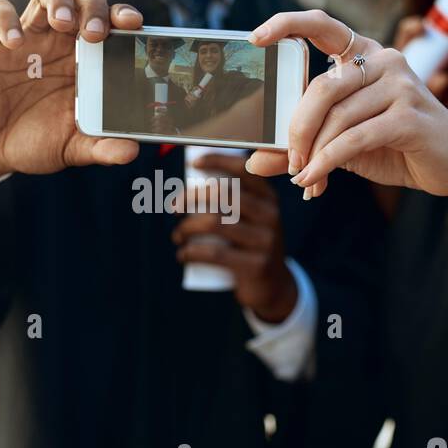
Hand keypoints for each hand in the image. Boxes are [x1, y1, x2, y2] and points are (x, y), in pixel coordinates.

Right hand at [0, 0, 142, 181]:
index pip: (112, 22)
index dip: (124, 15)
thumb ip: (100, 148)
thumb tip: (130, 152)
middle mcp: (62, 40)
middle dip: (93, 5)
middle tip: (94, 33)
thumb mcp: (71, 148)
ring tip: (62, 22)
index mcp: (88, 59)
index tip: (133, 24)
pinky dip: (7, 20)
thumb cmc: (34, 140)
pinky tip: (14, 43)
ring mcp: (29, 35)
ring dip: (58, 0)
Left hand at [171, 154, 296, 322]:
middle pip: (223, 195)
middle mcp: (271, 216)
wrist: (273, 286)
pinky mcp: (256, 266)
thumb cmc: (251, 246)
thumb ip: (235, 200)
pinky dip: (192, 252)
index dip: (218, 160)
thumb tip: (194, 175)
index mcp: (269, 199)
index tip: (193, 164)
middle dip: (191, 197)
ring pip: (215, 223)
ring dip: (186, 227)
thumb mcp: (254, 220)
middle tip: (173, 207)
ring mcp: (265, 241)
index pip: (244, 171)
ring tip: (177, 236)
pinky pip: (216, 253)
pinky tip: (182, 254)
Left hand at [246, 9, 447, 197]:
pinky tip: (316, 180)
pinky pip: (354, 139)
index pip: (322, 25)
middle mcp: (384, 61)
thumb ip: (302, 145)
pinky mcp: (411, 116)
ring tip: (304, 178)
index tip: (256, 37)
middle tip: (290, 161)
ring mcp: (401, 86)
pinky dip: (327, 162)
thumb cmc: (394, 146)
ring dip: (313, 154)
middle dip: (296, 130)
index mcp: (365, 55)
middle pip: (321, 88)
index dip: (287, 25)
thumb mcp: (342, 142)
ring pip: (337, 117)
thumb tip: (254, 162)